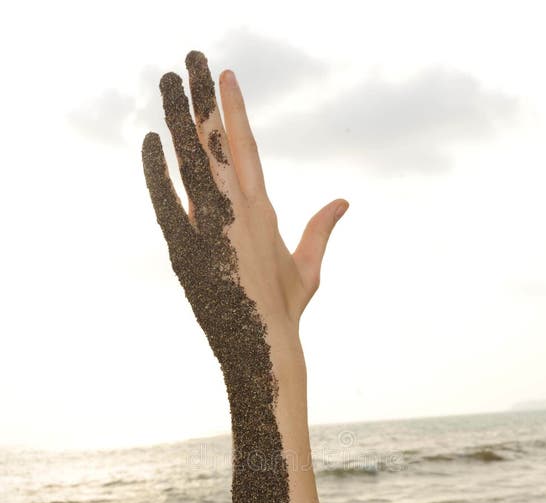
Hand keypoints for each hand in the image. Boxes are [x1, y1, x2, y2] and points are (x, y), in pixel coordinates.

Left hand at [142, 51, 347, 378]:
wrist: (265, 349)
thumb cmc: (285, 311)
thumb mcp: (309, 268)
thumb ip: (321, 229)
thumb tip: (344, 201)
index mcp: (264, 210)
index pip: (246, 146)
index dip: (233, 110)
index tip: (223, 75)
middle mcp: (239, 211)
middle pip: (217, 142)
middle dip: (203, 99)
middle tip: (190, 60)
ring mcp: (213, 229)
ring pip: (193, 163)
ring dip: (179, 119)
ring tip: (167, 81)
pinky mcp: (189, 251)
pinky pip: (169, 203)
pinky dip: (159, 172)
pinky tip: (150, 142)